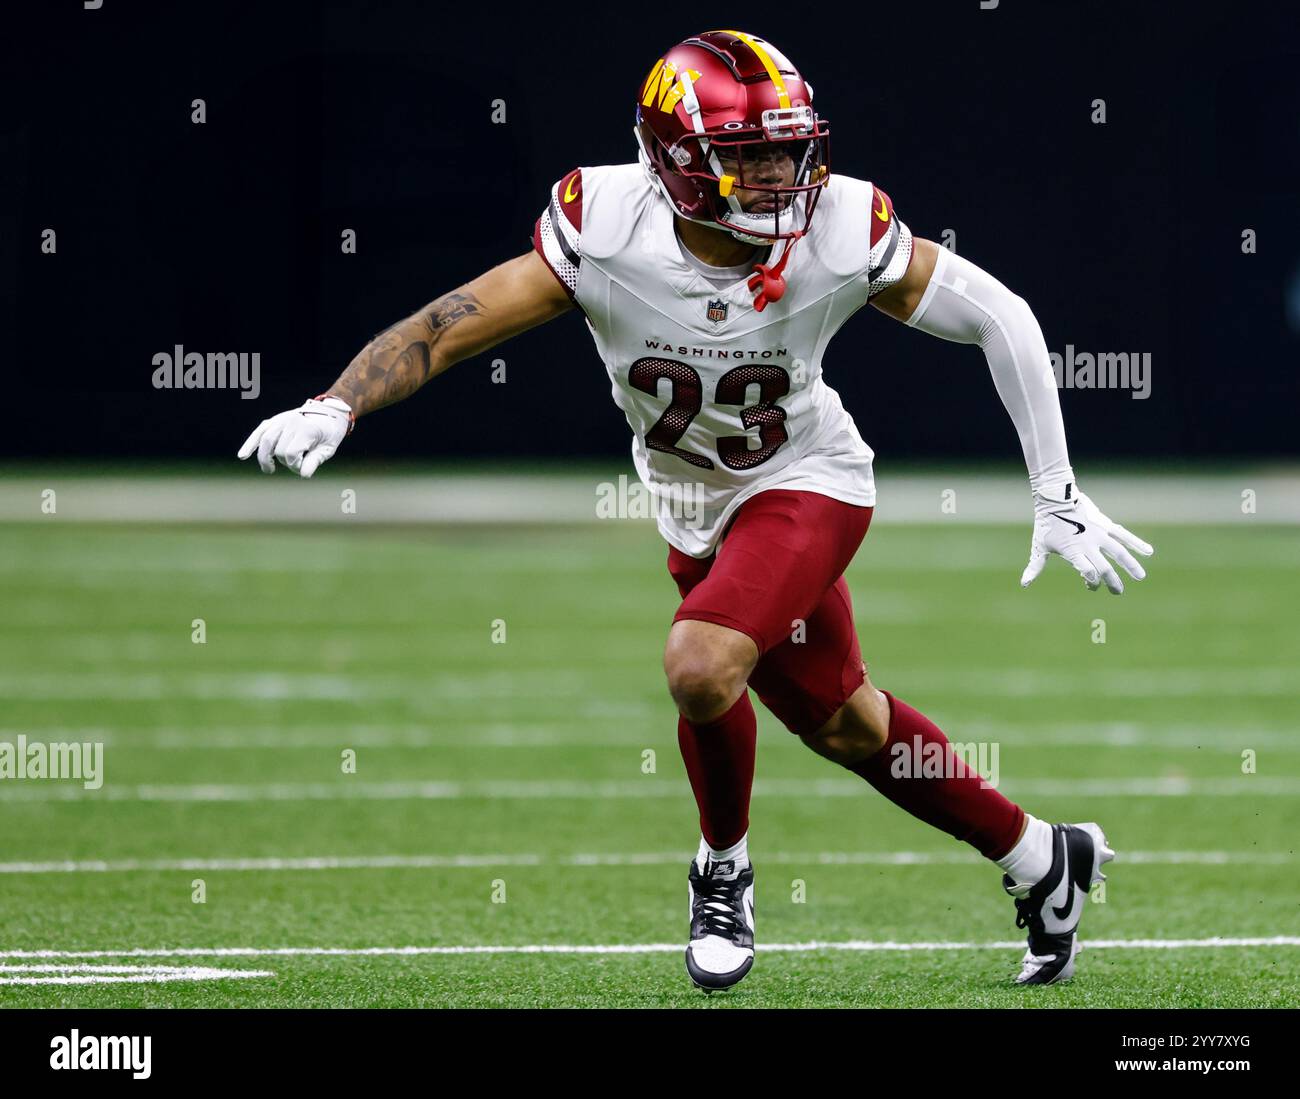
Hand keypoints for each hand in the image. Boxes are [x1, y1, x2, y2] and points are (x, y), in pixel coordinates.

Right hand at [237, 396, 353, 476]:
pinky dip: (250, 443)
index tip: (305, 467)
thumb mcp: (328, 448)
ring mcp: (282, 419)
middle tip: (296, 465)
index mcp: (305, 429)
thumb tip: (304, 475)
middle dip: (285, 462)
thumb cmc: (330, 433)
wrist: (330, 412)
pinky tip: (243, 456)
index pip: (290, 453)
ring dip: (264, 457)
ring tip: (269, 470)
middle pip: (278, 449)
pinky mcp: (275, 420)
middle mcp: (291, 422)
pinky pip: (260, 431)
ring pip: (265, 440)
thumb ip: (315, 461)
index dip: (296, 465)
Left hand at [1020, 482, 1153, 593]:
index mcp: (1073, 552)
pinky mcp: (1105, 525)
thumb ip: (1035, 567)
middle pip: (1104, 567)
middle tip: (1117, 592)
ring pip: (1119, 552)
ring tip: (1140, 577)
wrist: (1056, 499)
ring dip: (1131, 565)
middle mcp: (1088, 544)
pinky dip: (1137, 543)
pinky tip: (1148, 551)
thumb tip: (1024, 584)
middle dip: (1112, 582)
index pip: (1087, 571)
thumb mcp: (1039, 547)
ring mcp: (1099, 534)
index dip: (1091, 581)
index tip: (1090, 585)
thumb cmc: (1046, 525)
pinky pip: (1124, 535)